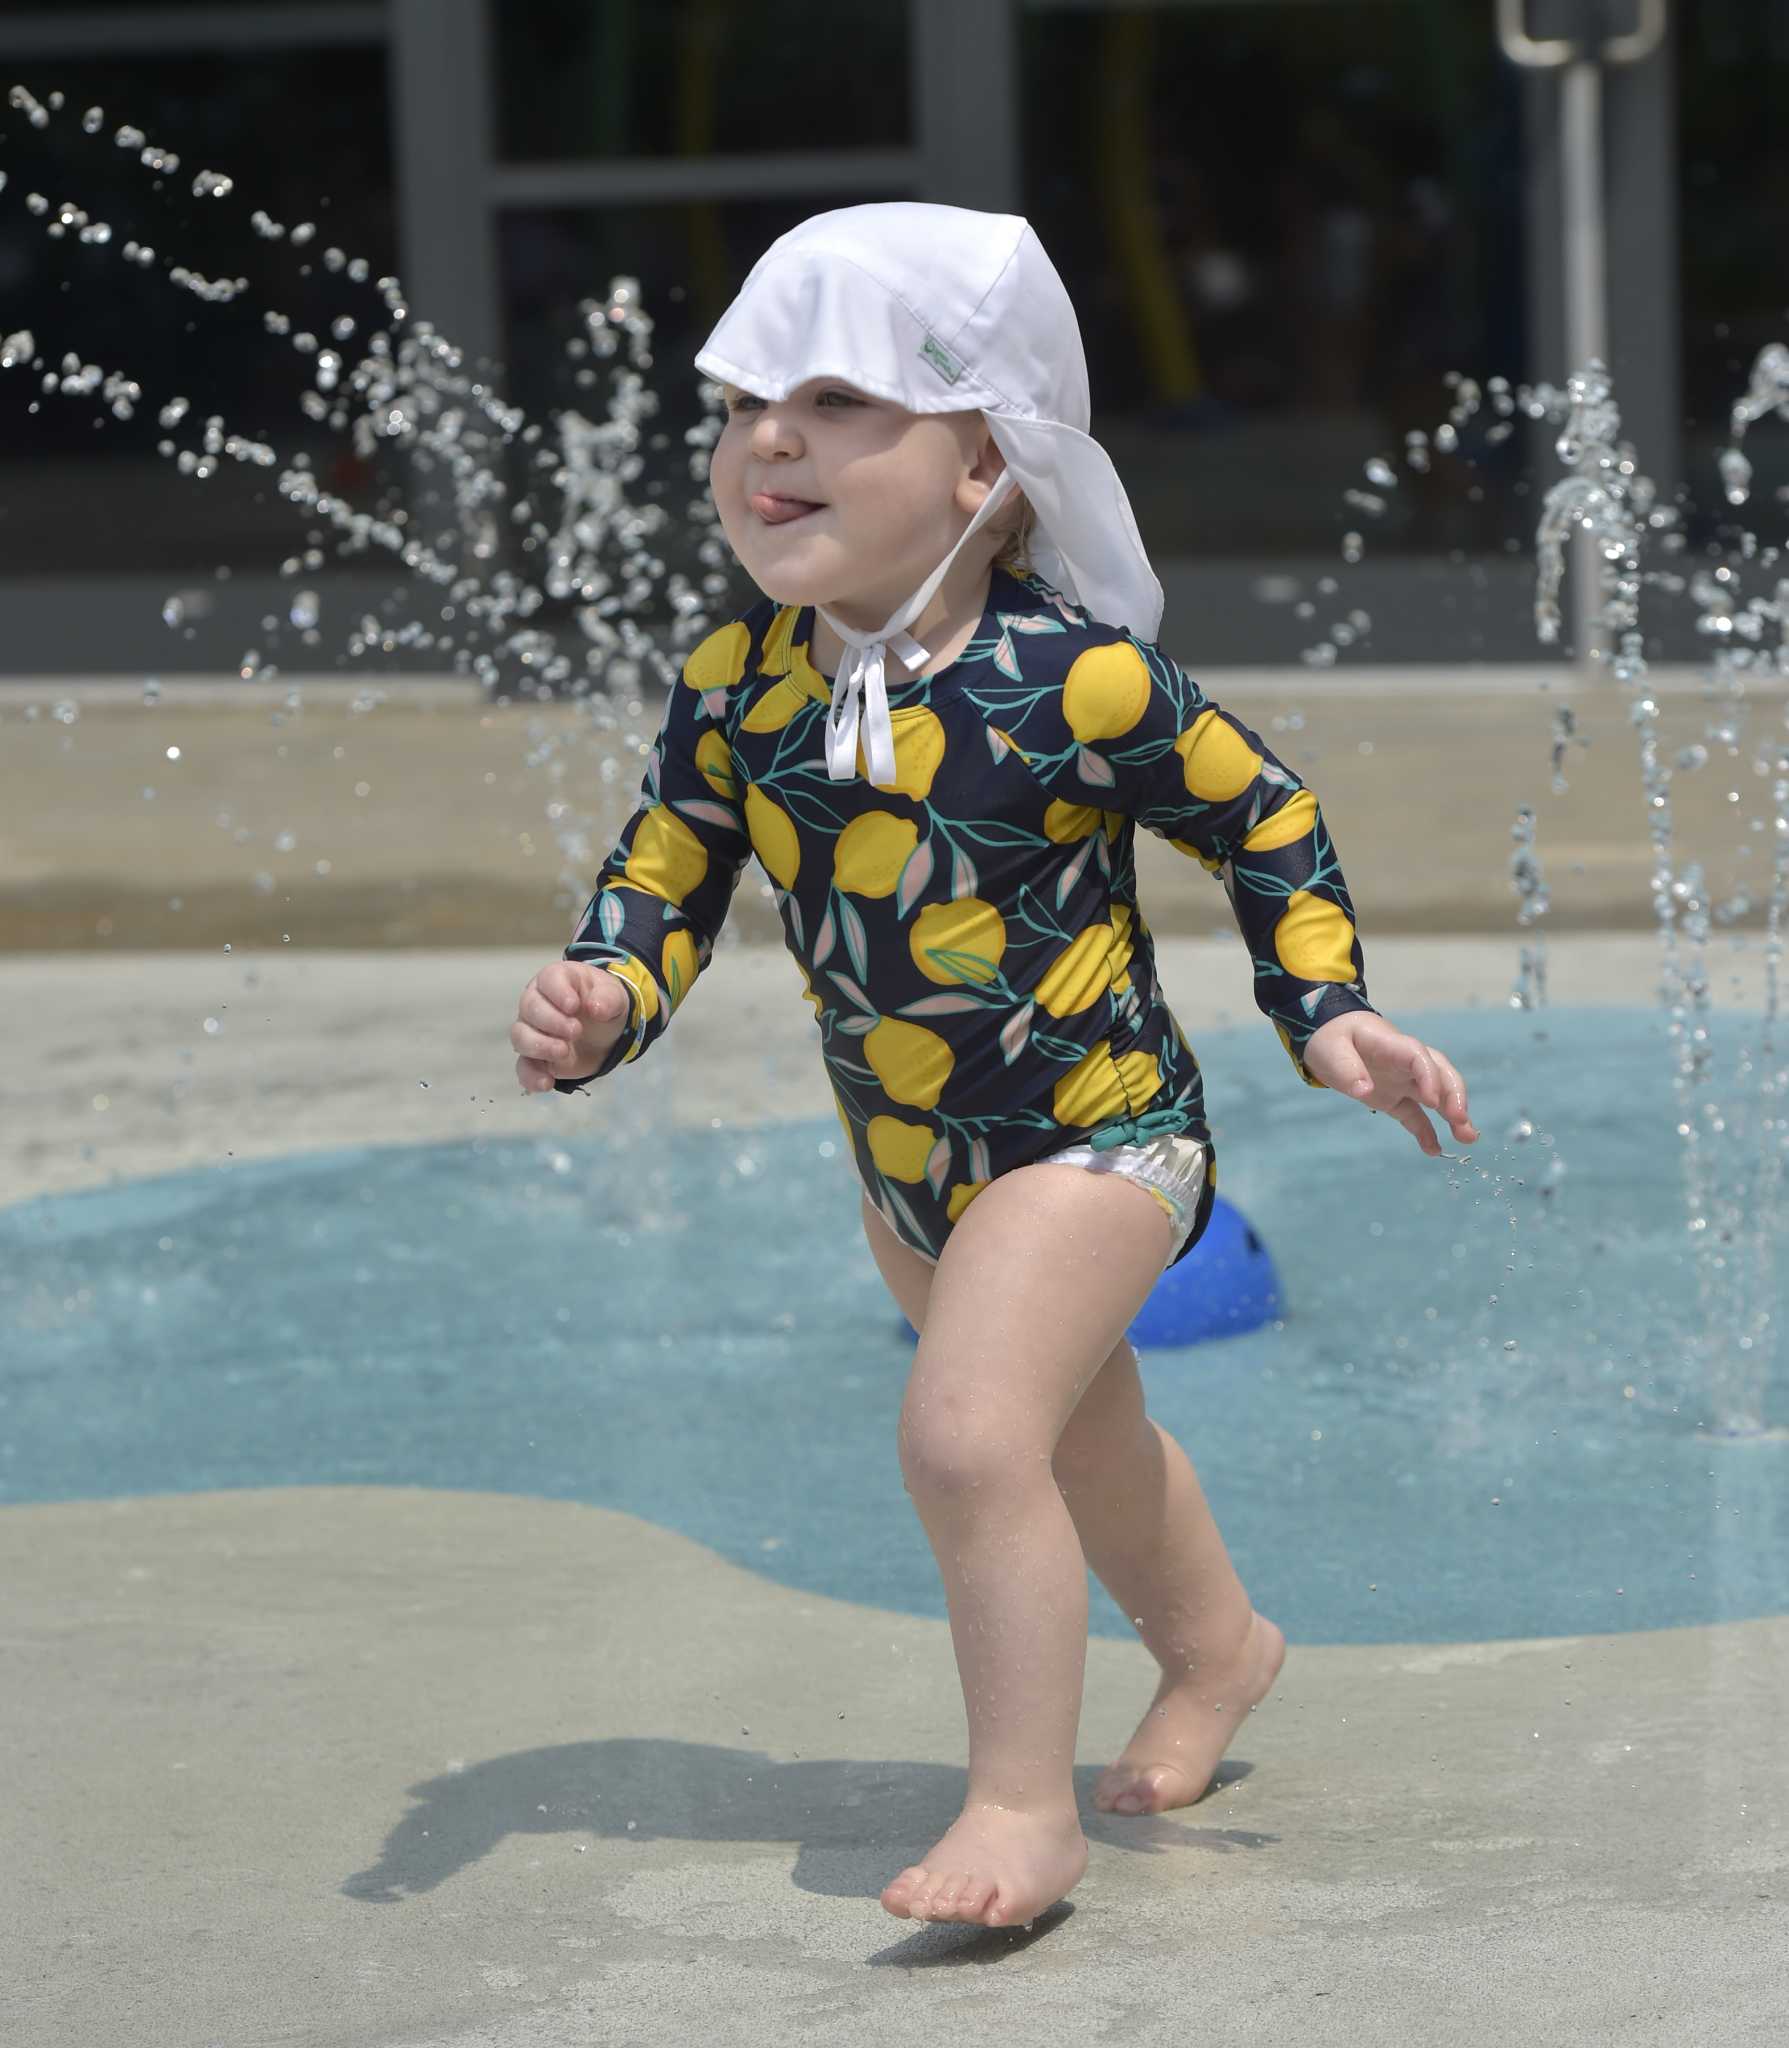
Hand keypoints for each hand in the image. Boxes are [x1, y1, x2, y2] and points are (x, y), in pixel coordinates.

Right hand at [512, 960, 632, 1094]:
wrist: (607, 1032)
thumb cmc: (604, 1004)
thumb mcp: (613, 996)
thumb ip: (607, 999)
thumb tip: (595, 1008)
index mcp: (556, 980)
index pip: (548, 980)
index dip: (558, 993)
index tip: (574, 1006)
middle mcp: (537, 1002)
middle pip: (529, 1008)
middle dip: (551, 1022)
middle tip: (577, 1031)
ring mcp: (533, 1031)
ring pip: (520, 1037)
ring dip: (540, 1046)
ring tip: (564, 1052)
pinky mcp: (536, 1057)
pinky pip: (524, 1067)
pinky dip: (531, 1076)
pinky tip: (547, 1083)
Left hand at [1301, 1012, 1477, 1156]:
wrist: (1328, 1034)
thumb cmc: (1332, 1038)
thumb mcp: (1331, 1050)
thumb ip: (1347, 1069)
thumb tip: (1364, 1091)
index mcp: (1392, 1045)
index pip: (1419, 1057)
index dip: (1430, 1077)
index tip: (1431, 1102)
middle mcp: (1405, 1063)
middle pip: (1441, 1074)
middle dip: (1454, 1096)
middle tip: (1461, 1120)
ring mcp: (1404, 1080)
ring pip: (1437, 1096)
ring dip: (1453, 1115)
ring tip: (1468, 1138)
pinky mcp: (1396, 1097)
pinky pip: (1416, 1115)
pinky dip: (1426, 1131)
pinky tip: (1434, 1151)